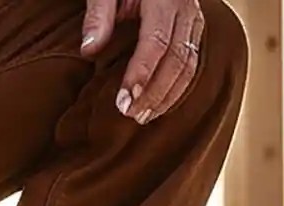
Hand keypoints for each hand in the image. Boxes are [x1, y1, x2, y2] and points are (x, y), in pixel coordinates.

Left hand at [81, 0, 204, 124]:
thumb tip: (89, 50)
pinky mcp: (193, 29)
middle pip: (177, 59)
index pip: (157, 43)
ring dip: (168, 95)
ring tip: (144, 118)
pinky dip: (178, 87)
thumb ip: (98, 14)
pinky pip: (192, 62)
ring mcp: (193, 20)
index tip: (124, 103)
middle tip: (131, 117)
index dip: (141, 75)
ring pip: (189, 64)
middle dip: (155, 93)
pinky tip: (160, 104)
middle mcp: (186, 10)